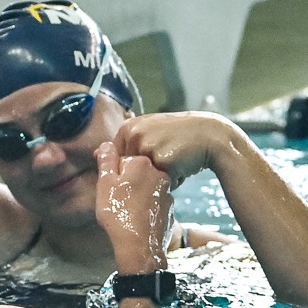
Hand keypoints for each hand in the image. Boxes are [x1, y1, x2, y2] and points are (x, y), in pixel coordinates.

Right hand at [95, 142, 173, 272]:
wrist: (139, 246)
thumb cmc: (118, 213)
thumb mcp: (105, 184)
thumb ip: (107, 161)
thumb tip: (107, 144)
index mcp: (142, 163)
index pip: (124, 159)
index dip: (113, 173)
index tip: (109, 188)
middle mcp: (159, 174)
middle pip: (137, 173)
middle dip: (127, 183)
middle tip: (116, 201)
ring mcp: (167, 192)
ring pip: (147, 188)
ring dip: (137, 195)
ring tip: (127, 212)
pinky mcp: (170, 209)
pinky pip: (154, 203)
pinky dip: (146, 208)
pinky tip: (137, 219)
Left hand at [112, 112, 245, 186]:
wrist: (210, 136)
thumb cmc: (179, 136)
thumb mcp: (151, 132)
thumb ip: (126, 142)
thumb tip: (97, 153)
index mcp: (128, 127)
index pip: (118, 159)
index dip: (133, 167)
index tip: (150, 164)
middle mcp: (134, 134)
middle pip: (128, 170)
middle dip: (145, 173)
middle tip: (166, 160)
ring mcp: (147, 146)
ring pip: (143, 176)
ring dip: (157, 176)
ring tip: (174, 161)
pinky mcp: (161, 159)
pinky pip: (159, 180)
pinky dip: (169, 179)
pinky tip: (182, 166)